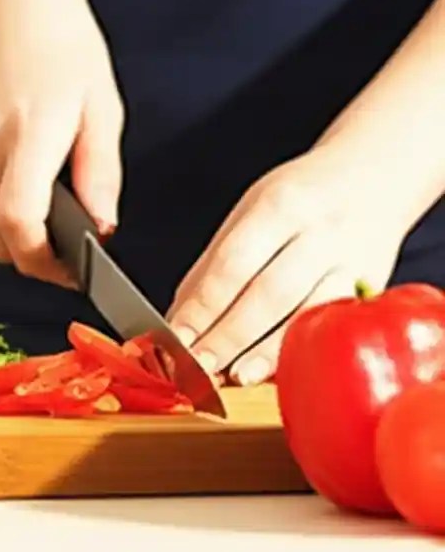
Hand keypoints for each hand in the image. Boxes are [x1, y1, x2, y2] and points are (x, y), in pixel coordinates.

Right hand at [0, 0, 122, 285]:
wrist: (14, 6)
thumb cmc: (65, 49)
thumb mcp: (102, 108)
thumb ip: (101, 173)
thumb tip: (103, 230)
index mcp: (30, 134)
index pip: (20, 221)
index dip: (43, 261)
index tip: (71, 272)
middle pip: (0, 238)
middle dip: (33, 258)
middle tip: (71, 258)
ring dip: (19, 229)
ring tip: (57, 210)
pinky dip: (6, 200)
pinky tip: (31, 174)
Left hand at [166, 145, 422, 384]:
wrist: (376, 174)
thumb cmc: (299, 199)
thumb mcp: (249, 214)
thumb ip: (213, 268)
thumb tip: (178, 322)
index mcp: (278, 206)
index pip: (232, 265)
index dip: (202, 308)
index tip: (175, 339)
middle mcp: (319, 233)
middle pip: (269, 294)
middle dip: (229, 336)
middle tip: (198, 367)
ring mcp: (352, 261)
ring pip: (308, 314)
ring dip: (268, 352)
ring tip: (236, 377)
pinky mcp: (372, 287)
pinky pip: (335, 325)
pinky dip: (304, 350)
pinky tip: (278, 370)